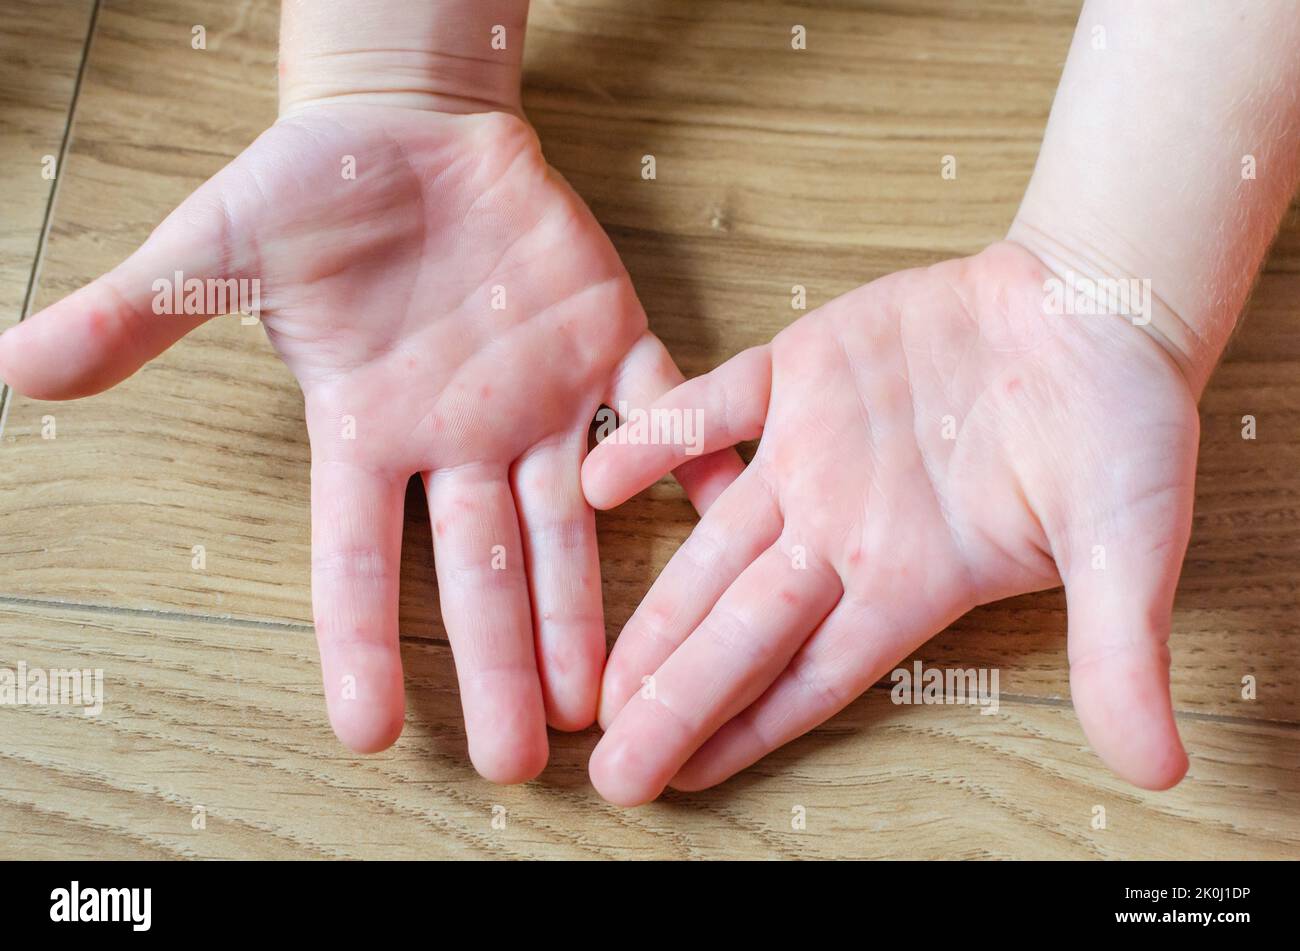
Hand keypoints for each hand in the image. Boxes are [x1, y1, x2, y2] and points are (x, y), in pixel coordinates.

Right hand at [0, 102, 739, 781]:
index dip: (361, 641)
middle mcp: (460, 437)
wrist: (412, 127)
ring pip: (570, 524)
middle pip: (479, 570)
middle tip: (520, 758)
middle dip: (500, 660)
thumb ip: (140, 314)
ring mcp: (544, 399)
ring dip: (588, 606)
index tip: (366, 730)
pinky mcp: (611, 344)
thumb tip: (16, 368)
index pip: (356, 557)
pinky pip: (661, 412)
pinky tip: (718, 525)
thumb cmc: (313, 190)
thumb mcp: (217, 249)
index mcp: (368, 430)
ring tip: (605, 698)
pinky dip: (690, 461)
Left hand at [583, 241, 1198, 804]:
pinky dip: (661, 436)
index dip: (744, 729)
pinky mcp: (801, 370)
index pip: (812, 678)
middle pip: (743, 630)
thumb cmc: (1120, 426)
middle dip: (675, 697)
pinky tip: (599, 479)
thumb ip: (1121, 647)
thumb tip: (1156, 767)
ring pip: (713, 543)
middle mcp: (845, 530)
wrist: (1093, 308)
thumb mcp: (1128, 543)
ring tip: (598, 671)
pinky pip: (714, 407)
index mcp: (911, 579)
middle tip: (612, 764)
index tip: (679, 776)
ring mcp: (813, 452)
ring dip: (656, 605)